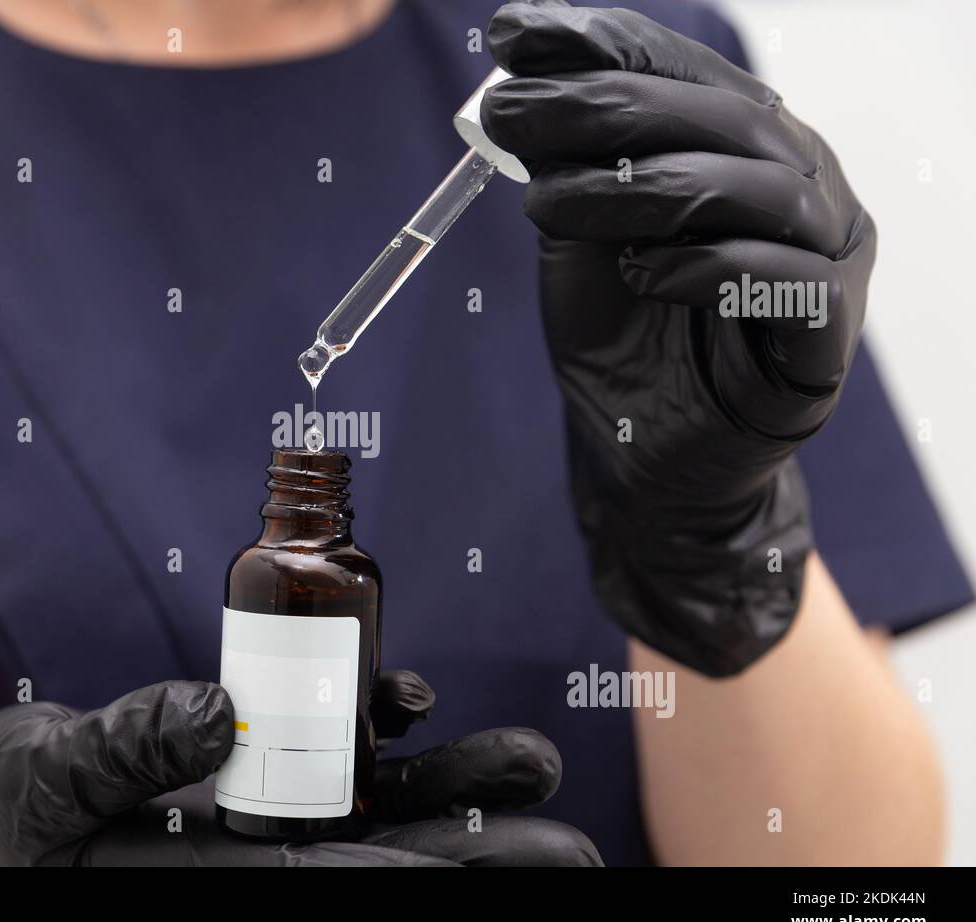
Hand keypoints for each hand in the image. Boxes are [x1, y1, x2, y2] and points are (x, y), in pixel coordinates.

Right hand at [0, 672, 599, 865]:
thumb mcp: (39, 783)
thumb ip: (121, 749)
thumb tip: (214, 708)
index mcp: (194, 880)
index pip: (316, 882)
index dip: (405, 875)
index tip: (491, 865)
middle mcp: (241, 854)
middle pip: (375, 857)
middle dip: (472, 848)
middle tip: (572, 843)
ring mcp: (248, 816)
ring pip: (368, 807)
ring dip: (452, 786)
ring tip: (535, 763)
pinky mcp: (240, 772)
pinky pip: (322, 760)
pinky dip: (371, 731)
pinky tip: (412, 703)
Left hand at [481, 0, 875, 675]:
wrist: (647, 459)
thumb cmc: (622, 341)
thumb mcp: (578, 240)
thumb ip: (568, 168)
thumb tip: (518, 79)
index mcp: (745, 151)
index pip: (683, 75)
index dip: (605, 45)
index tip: (516, 34)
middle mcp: (801, 187)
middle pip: (726, 118)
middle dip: (610, 106)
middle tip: (515, 114)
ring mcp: (827, 259)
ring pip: (761, 189)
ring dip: (645, 185)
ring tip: (550, 201)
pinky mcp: (827, 338)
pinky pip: (789, 284)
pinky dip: (710, 266)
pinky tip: (641, 271)